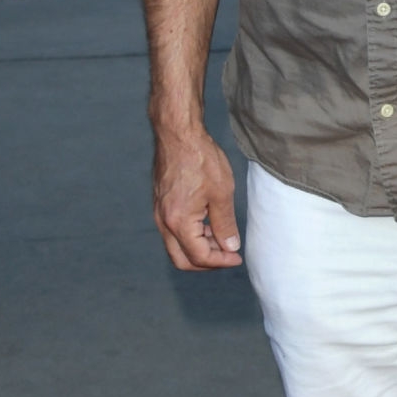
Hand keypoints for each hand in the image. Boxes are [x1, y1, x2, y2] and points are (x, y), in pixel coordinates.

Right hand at [153, 126, 241, 269]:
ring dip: (198, 248)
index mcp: (178, 221)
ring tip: (221, 236)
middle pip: (181, 259)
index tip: (237, 257)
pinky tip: (208, 223)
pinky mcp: (160, 204)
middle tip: (227, 255)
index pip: (199, 256)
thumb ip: (225, 224)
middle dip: (206, 262)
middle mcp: (163, 221)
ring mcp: (159, 213)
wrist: (178, 134)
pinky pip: (172, 231)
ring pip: (176, 246)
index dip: (221, 261)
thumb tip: (230, 247)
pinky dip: (190, 235)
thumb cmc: (200, 158)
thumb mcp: (221, 193)